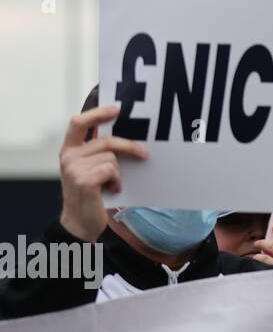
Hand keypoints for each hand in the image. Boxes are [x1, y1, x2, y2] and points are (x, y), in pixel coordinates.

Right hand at [58, 104, 148, 242]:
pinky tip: (112, 190)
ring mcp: (73, 168)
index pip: (78, 123)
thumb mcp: (91, 168)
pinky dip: (117, 181)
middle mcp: (68, 157)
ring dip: (118, 172)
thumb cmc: (92, 193)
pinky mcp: (83, 180)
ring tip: (112, 184)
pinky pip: (112, 170)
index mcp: (69, 150)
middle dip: (129, 146)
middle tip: (144, 154)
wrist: (82, 222)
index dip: (97, 113)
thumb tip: (128, 135)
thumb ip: (99, 152)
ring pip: (111, 157)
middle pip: (106, 140)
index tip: (116, 109)